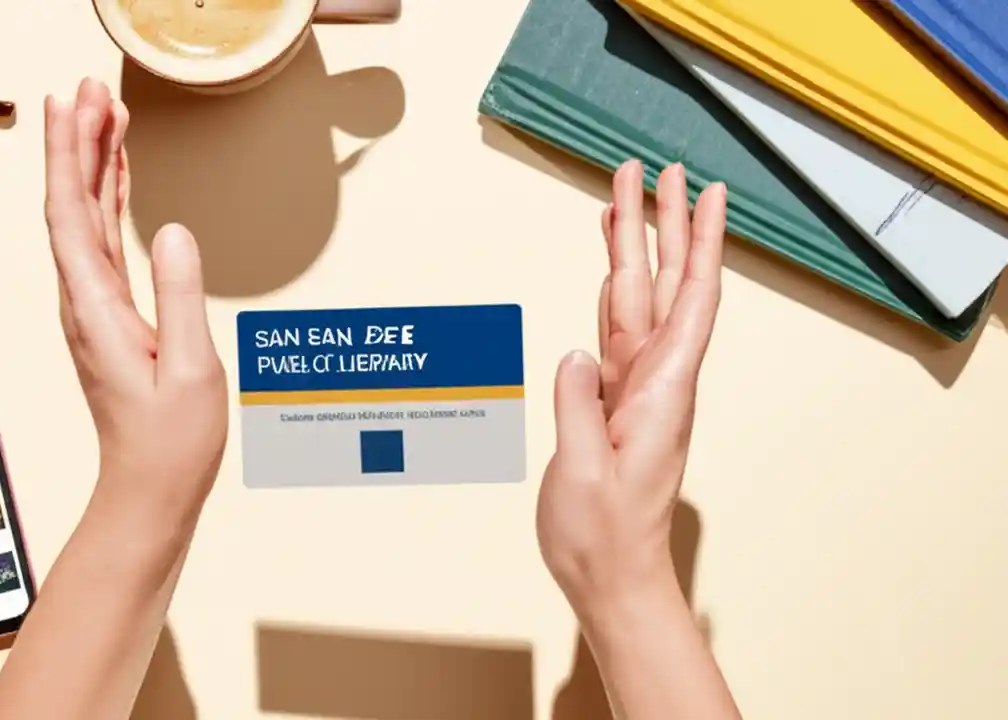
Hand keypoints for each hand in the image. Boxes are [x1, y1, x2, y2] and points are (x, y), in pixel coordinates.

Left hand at [43, 79, 226, 533]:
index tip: (78, 105)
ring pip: (85, 218)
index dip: (72, 154)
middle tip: (92, 90)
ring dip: (92, 165)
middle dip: (78, 142)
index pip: (72, 214)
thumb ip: (180, 298)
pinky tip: (118, 178)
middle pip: (71, 205)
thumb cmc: (170, 441)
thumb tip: (176, 232)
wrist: (148, 489)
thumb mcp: (189, 370)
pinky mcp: (110, 315)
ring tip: (106, 116)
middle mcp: (84, 302)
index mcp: (96, 308)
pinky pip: (102, 241)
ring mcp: (94, 307)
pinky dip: (108, 201)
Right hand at [538, 159, 725, 621]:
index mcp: (658, 391)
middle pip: (661, 286)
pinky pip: (613, 332)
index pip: (688, 300)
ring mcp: (634, 389)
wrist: (614, 577)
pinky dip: (609, 292)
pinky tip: (605, 270)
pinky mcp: (613, 402)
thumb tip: (574, 351)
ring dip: (635, 249)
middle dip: (661, 224)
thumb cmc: (602, 536)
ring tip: (626, 201)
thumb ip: (578, 407)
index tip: (707, 192)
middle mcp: (655, 381)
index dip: (699, 243)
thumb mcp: (583, 473)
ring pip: (635, 301)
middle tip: (655, 169)